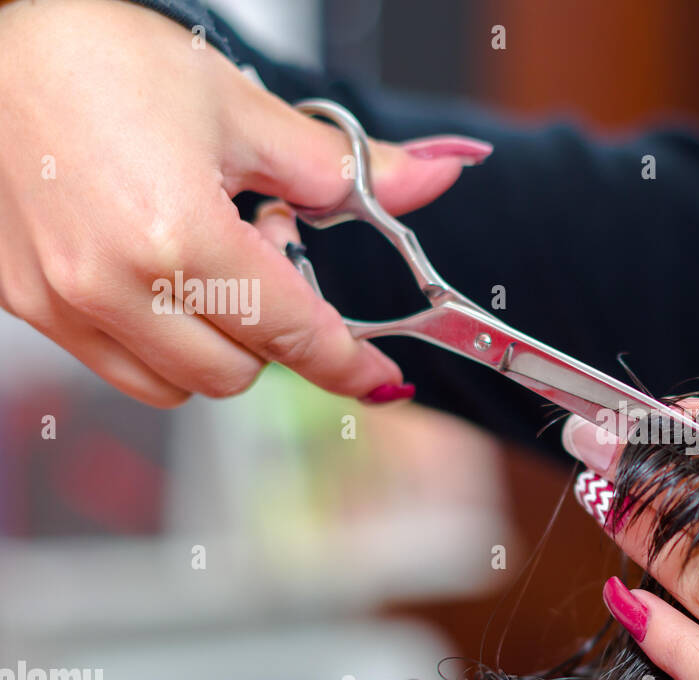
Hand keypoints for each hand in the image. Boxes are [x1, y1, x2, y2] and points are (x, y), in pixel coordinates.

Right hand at [0, 0, 488, 405]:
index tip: (380, 377)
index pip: (291, 335)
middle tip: (269, 252)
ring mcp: (58, 301)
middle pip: (237, 375)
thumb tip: (435, 177)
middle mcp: (109, 286)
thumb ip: (348, 168)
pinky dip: (160, 341)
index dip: (348, 364)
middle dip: (275, 333)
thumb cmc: (99, 54)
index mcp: (176, 239)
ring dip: (217, 344)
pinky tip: (160, 273)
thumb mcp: (244, 109)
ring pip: (176, 384)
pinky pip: (118, 363)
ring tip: (208, 259)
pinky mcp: (23, 300)